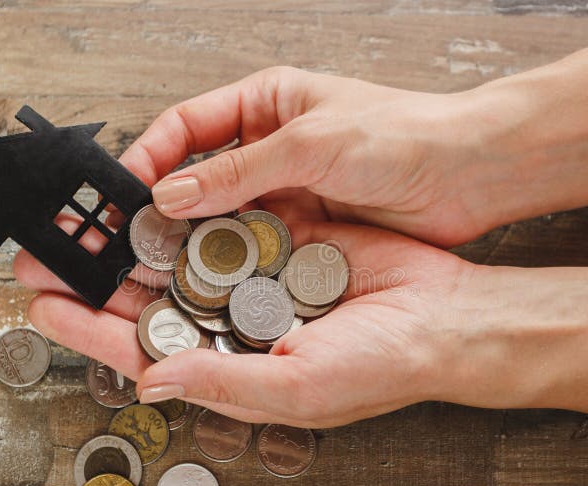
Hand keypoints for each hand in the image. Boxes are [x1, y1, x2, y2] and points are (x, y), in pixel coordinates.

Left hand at [13, 219, 473, 426]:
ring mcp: (253, 278)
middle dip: (96, 279)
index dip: (90, 331)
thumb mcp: (299, 386)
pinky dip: (188, 209)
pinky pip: (222, 221)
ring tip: (86, 221)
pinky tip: (151, 195)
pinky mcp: (276, 239)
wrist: (443, 314)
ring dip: (132, 240)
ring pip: (177, 257)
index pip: (143, 349)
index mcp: (230, 365)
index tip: (45, 307)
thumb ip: (222, 383)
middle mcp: (233, 323)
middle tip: (45, 256)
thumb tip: (148, 382)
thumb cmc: (381, 365)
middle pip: (148, 299)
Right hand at [113, 67, 504, 247]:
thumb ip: (239, 171)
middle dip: (160, 205)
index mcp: (264, 104)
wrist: (468, 174)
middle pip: (195, 176)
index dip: (147, 157)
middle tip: (127, 238)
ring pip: (220, 215)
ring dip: (191, 239)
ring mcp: (284, 190)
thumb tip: (172, 195)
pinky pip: (251, 244)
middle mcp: (267, 147)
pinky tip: (209, 280)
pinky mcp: (303, 227)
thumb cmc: (402, 135)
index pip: (184, 128)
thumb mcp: (312, 144)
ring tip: (157, 267)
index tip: (119, 192)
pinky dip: (228, 260)